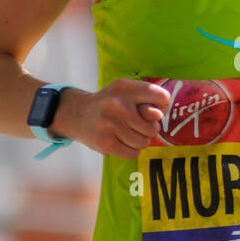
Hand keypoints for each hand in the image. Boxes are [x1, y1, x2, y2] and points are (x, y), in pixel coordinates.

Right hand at [57, 78, 171, 158]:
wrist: (76, 114)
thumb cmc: (109, 104)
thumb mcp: (125, 93)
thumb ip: (146, 101)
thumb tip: (159, 115)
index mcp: (126, 88)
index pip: (161, 97)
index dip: (163, 107)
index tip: (155, 110)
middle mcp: (118, 104)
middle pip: (153, 127)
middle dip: (149, 130)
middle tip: (137, 125)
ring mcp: (111, 124)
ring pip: (144, 142)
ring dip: (140, 141)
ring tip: (128, 134)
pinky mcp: (105, 142)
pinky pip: (133, 153)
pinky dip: (131, 150)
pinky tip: (122, 142)